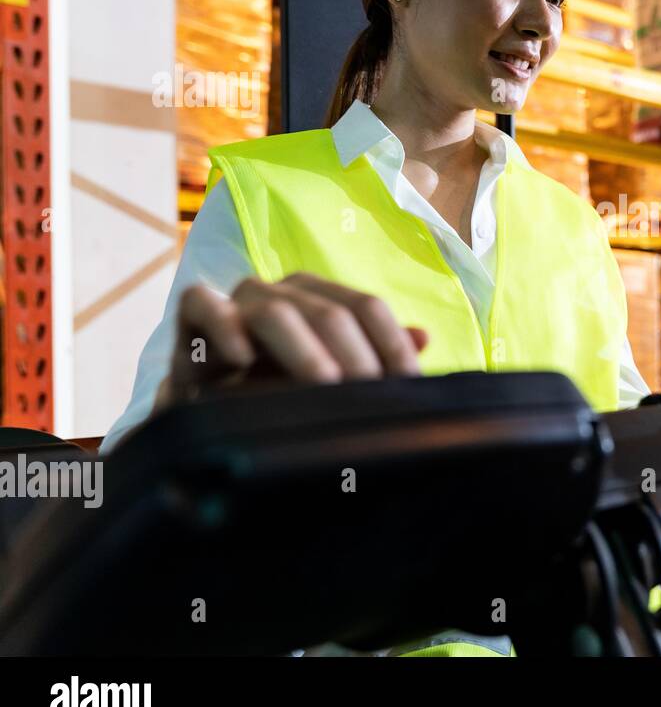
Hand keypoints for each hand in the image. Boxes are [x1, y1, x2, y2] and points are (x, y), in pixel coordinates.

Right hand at [152, 271, 427, 413]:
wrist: (205, 415)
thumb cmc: (275, 394)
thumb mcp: (331, 383)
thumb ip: (375, 360)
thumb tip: (424, 338)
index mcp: (322, 298)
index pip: (368, 308)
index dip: (391, 345)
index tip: (409, 388)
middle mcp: (284, 291)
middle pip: (330, 313)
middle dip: (356, 359)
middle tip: (369, 400)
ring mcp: (237, 301)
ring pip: (276, 311)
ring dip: (305, 354)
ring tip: (325, 388)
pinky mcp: (190, 318)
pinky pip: (201, 302)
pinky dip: (224, 327)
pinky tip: (240, 361)